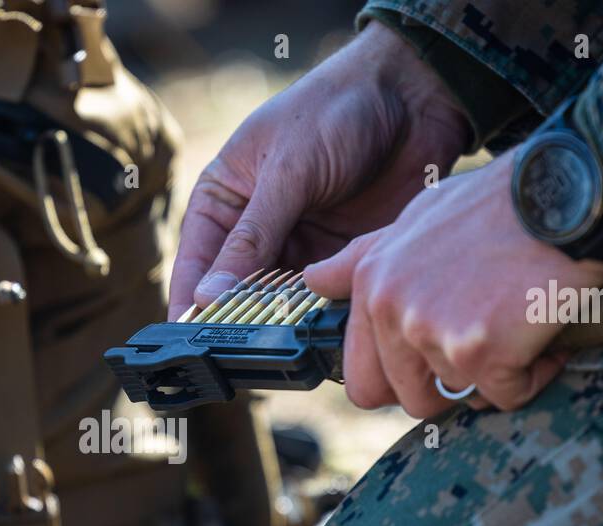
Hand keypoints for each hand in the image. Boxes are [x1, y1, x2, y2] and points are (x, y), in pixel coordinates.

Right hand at [167, 22, 469, 319]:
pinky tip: (320, 330)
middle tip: (239, 352)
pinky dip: (320, 313)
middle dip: (238, 319)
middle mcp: (255, 230)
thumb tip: (209, 296)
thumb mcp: (287, 170)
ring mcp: (298, 247)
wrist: (413, 96)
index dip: (189, 303)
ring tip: (281, 343)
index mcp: (224, 200)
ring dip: (281, 320)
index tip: (188, 340)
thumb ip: (252, 236)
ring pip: (278, 301)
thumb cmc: (336, 111)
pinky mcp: (337, 259)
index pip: (196, 263)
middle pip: (235, 291)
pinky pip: (321, 298)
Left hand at [304, 150, 602, 417]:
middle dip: (450, 391)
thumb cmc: (498, 202)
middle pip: (410, 400)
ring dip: (499, 373)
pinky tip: (545, 328)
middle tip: (486, 353)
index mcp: (372, 284)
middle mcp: (392, 311)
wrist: (566, 193)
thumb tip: (312, 280)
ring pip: (464, 395)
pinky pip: (508, 393)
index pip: (362, 378)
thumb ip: (362, 258)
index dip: (404, 383)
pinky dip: (534, 373)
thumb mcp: (416, 219)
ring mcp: (432, 333)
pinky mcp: (479, 351)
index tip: (436, 364)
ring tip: (519, 323)